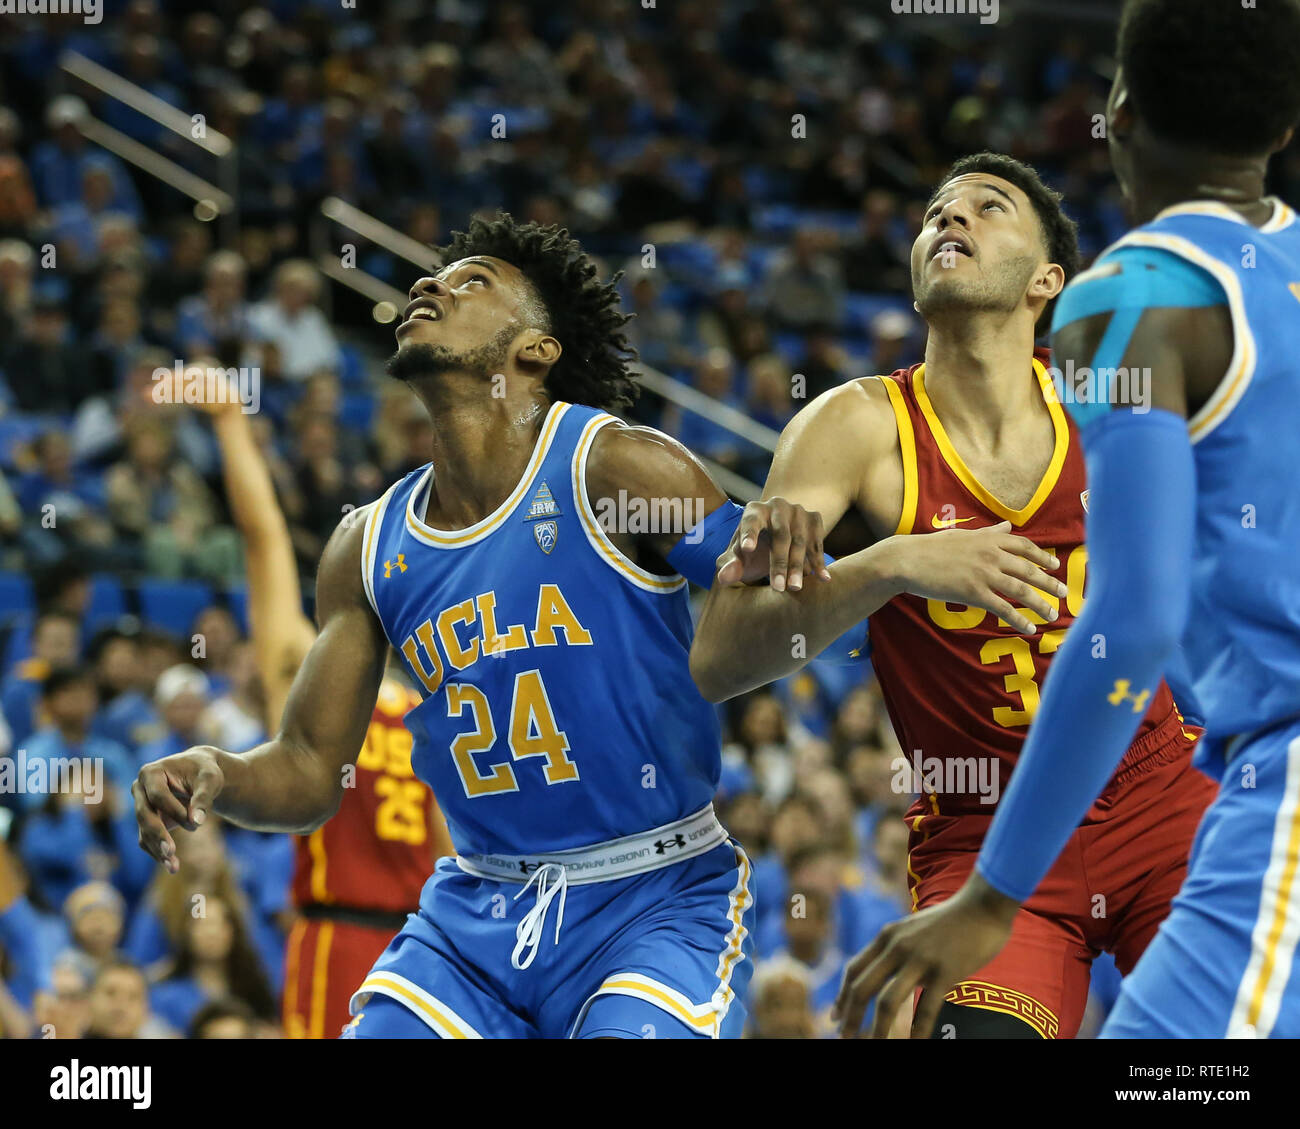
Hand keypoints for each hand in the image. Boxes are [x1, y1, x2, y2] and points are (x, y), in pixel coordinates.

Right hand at [132, 747, 225, 872]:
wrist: (200, 773)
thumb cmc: (204, 771)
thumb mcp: (210, 778)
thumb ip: (203, 796)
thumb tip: (198, 821)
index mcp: (151, 772)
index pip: (158, 796)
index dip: (175, 811)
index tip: (195, 824)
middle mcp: (139, 789)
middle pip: (144, 815)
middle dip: (158, 835)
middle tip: (170, 852)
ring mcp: (141, 806)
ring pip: (144, 831)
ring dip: (157, 850)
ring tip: (173, 867)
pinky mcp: (147, 821)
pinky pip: (147, 840)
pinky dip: (158, 853)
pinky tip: (172, 866)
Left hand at [714, 497, 832, 591]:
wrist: (776, 534)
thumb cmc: (752, 547)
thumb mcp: (738, 556)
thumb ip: (730, 565)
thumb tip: (723, 578)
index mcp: (754, 511)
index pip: (750, 522)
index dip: (749, 535)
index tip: (746, 549)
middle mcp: (777, 506)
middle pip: (780, 535)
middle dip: (779, 563)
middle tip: (778, 588)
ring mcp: (798, 512)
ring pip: (800, 541)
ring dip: (798, 566)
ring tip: (795, 588)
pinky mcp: (814, 519)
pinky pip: (817, 543)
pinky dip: (819, 562)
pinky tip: (823, 579)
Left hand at [833, 874, 1018, 1037]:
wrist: (982, 906)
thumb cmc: (949, 920)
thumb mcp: (911, 928)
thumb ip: (895, 947)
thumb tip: (881, 972)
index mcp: (887, 936)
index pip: (854, 970)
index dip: (842, 996)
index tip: (835, 1017)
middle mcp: (897, 947)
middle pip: (863, 988)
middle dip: (851, 1016)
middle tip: (844, 1037)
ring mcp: (920, 959)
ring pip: (888, 1002)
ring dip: (878, 1029)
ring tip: (874, 1045)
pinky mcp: (945, 971)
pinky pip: (927, 1007)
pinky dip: (918, 1030)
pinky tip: (915, 1042)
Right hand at [883, 520, 1064, 634]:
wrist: (908, 560)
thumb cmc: (931, 548)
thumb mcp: (963, 536)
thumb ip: (988, 533)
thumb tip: (1006, 527)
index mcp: (989, 539)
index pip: (1024, 547)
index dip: (1042, 557)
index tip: (1054, 566)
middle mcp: (991, 555)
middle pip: (1029, 570)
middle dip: (1049, 583)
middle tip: (1063, 593)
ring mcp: (983, 574)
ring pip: (1021, 590)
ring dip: (1040, 604)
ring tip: (1052, 615)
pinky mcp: (974, 592)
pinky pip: (1003, 608)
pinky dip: (1019, 620)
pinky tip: (1029, 628)